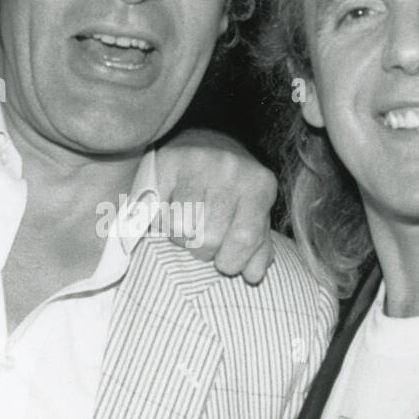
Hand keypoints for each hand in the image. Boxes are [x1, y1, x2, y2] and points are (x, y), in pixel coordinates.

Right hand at [156, 129, 276, 283]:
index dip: (230, 261)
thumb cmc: (231, 191)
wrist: (203, 143)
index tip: (224, 260)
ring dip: (179, 236)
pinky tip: (169, 211)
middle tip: (202, 237)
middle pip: (209, 237)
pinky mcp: (167, 163)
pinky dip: (160, 222)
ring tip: (186, 224)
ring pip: (181, 228)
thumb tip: (253, 275)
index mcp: (259, 185)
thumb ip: (257, 248)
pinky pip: (158, 213)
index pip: (244, 239)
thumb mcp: (252, 216)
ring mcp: (198, 163)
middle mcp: (232, 170)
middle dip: (202, 249)